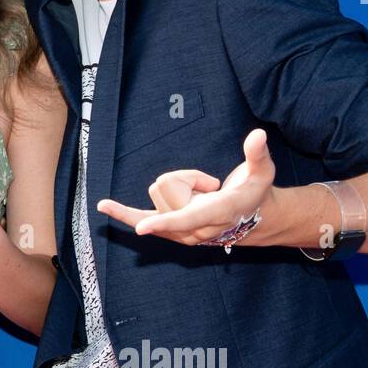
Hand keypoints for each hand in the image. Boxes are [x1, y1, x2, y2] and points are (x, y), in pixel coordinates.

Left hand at [96, 129, 275, 246]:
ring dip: (178, 187)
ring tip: (202, 194)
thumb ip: (259, 154)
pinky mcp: (169, 229)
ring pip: (159, 192)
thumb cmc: (255, 192)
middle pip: (167, 188)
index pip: (186, 218)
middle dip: (186, 178)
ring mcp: (180, 232)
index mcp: (216, 215)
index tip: (141, 228)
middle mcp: (194, 228)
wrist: (251, 220)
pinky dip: (123, 213)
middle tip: (211, 186)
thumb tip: (259, 135)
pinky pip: (140, 217)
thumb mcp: (263, 173)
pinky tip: (104, 206)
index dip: (164, 222)